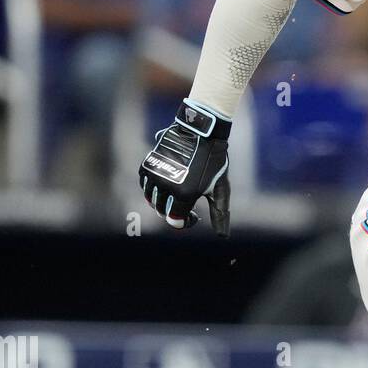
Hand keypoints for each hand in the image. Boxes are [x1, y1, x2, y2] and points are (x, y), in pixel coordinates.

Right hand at [138, 98, 231, 233]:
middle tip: (186, 205)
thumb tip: (223, 236)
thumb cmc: (214, 161)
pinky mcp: (148, 164)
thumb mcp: (220, 188)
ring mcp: (155, 174)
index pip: (175, 220)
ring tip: (175, 194)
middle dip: (174, 211)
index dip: (184, 222)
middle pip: (162, 211)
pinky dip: (152, 188)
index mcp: (184, 194)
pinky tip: (166, 184)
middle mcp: (167, 186)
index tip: (193, 217)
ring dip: (162, 201)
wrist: (202, 131)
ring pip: (151, 198)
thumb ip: (219, 213)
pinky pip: (145, 184)